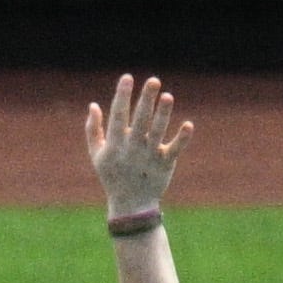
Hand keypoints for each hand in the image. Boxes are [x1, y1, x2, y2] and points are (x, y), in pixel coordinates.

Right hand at [85, 73, 189, 218]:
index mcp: (115, 145)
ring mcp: (150, 156)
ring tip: (168, 96)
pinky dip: (182, 139)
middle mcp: (132, 149)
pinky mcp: (165, 164)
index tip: (127, 77)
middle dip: (146, 100)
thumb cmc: (112, 175)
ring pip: (157, 132)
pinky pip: (175, 150)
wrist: (130, 205)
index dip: (122, 96)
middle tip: (154, 80)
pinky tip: (188, 125)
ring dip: (163, 114)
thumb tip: (93, 105)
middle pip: (140, 120)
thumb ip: (93, 130)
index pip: (118, 116)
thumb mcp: (97, 155)